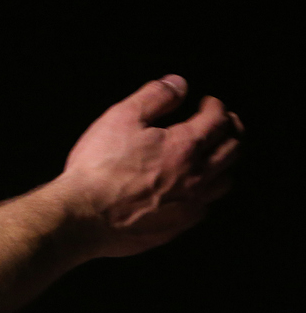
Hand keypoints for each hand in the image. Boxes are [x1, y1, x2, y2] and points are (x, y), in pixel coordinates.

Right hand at [58, 75, 241, 256]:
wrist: (80, 218)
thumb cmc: (98, 168)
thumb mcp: (121, 118)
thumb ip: (155, 96)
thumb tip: (179, 84)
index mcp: (185, 145)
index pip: (218, 119)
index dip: (215, 106)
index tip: (207, 104)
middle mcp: (196, 176)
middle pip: (232, 150)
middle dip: (230, 132)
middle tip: (221, 126)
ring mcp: (188, 206)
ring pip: (224, 182)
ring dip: (223, 165)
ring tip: (212, 158)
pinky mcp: (174, 228)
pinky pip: (203, 210)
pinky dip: (204, 195)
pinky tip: (191, 192)